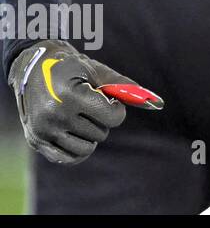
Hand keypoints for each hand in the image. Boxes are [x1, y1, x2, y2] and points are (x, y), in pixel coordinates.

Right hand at [7, 39, 162, 164]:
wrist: (33, 68)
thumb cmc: (73, 68)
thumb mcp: (99, 72)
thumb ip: (126, 88)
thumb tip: (158, 103)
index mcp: (70, 95)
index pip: (112, 118)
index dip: (116, 108)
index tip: (107, 98)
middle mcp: (54, 115)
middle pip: (100, 133)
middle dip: (101, 119)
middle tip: (87, 104)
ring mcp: (43, 130)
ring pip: (86, 148)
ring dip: (91, 134)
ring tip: (81, 116)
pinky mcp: (36, 141)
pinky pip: (68, 158)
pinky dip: (79, 150)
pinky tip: (78, 133)